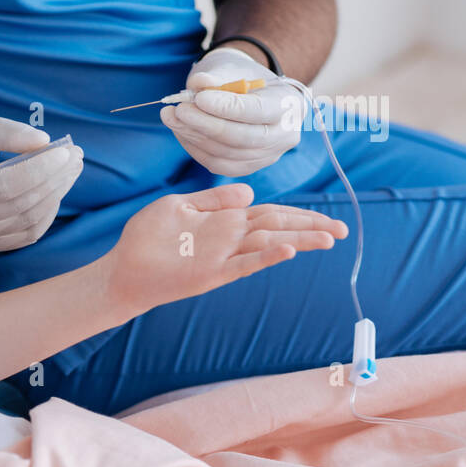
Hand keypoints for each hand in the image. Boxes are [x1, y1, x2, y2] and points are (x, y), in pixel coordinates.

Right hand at [0, 115, 83, 251]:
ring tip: (71, 168)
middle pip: (21, 204)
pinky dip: (47, 212)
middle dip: (54, 179)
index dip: (38, 169)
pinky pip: (27, 234)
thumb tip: (44, 141)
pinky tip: (56, 190)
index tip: (63, 150)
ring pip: (29, 220)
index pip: (4, 186)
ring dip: (57, 194)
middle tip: (75, 155)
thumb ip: (5, 132)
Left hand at [102, 183, 346, 314]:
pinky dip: (264, 257)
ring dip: (298, 241)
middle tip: (342, 231)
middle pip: (276, 228)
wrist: (122, 269)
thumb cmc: (148, 238)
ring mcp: (221, 258)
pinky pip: (242, 264)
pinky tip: (287, 250)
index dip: (297, 215)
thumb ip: (214, 200)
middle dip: (309, 228)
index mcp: (224, 223)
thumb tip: (250, 193)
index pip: (269, 214)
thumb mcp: (179, 207)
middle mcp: (228, 241)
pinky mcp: (209, 274)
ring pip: (267, 245)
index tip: (326, 219)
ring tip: (329, 238)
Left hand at [160, 47, 304, 176]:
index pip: (258, 111)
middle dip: (206, 124)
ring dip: (194, 136)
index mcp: (290, 104)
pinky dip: (195, 148)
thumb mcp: (231, 68)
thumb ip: (216, 77)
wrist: (248, 94)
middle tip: (178, 110)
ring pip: (226, 154)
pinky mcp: (248, 167)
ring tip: (171, 117)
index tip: (198, 98)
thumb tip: (197, 85)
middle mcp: (284, 135)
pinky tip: (181, 131)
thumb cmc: (240, 77)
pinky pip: (218, 164)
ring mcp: (268, 156)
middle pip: (242, 138)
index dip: (227, 107)